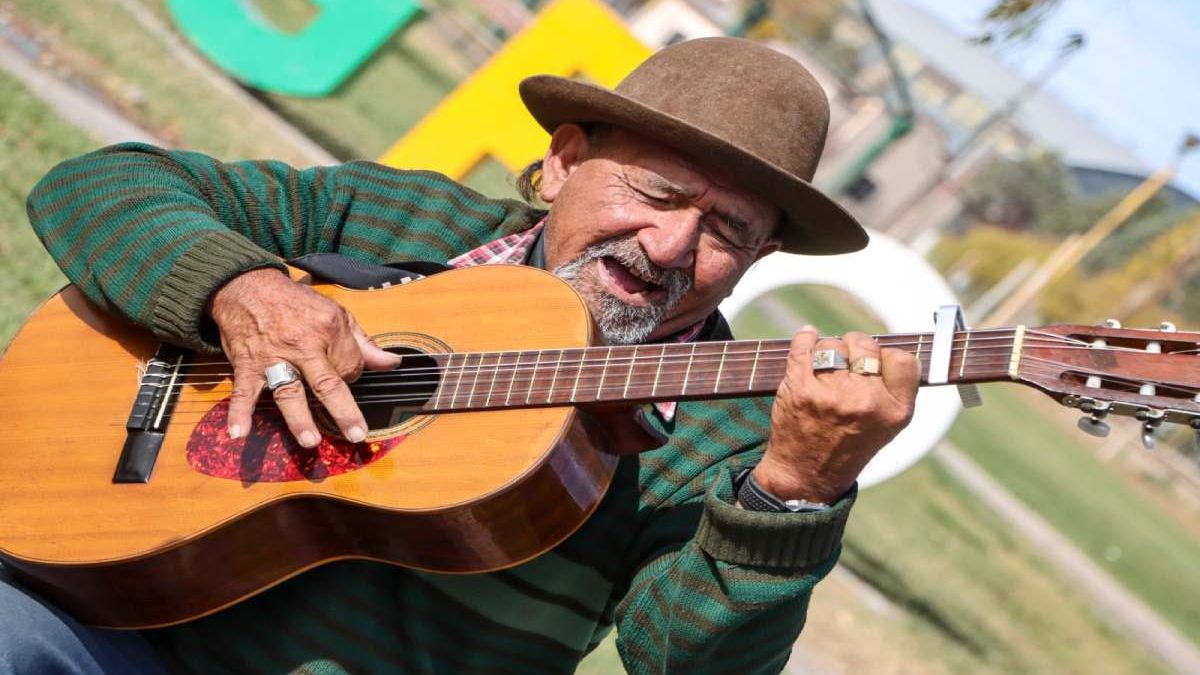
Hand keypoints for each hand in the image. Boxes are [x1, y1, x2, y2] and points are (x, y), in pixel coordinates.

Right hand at [208, 268, 400, 446]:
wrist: (248, 287)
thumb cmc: (296, 304)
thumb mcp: (336, 314)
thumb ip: (363, 343)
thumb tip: (392, 364)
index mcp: (327, 330)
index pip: (350, 365)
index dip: (353, 375)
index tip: (347, 377)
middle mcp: (302, 345)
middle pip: (326, 382)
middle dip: (343, 410)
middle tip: (356, 434)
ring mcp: (273, 358)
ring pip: (288, 391)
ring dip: (298, 418)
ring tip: (310, 440)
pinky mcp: (246, 365)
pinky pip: (242, 391)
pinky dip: (239, 413)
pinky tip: (239, 434)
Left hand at [754, 327, 919, 503]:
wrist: (808, 475)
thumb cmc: (849, 445)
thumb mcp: (887, 426)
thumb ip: (894, 389)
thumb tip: (884, 346)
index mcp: (894, 410)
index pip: (902, 358)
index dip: (886, 356)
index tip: (875, 364)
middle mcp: (866, 400)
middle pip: (865, 345)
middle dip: (855, 348)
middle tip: (847, 366)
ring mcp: (832, 393)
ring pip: (833, 345)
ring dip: (828, 350)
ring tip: (825, 370)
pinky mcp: (801, 388)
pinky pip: (804, 345)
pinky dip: (805, 337)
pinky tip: (807, 338)